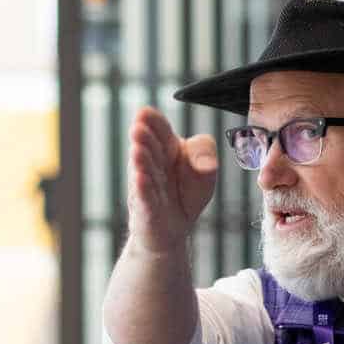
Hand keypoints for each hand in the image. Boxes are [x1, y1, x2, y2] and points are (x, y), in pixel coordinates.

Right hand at [126, 107, 218, 254]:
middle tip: (138, 128)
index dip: (152, 120)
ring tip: (137, 149)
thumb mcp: (204, 170)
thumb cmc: (185, 194)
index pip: (159, 129)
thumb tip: (206, 162)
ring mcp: (147, 186)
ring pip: (144, 171)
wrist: (172, 230)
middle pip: (149, 148)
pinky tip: (140, 179)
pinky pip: (145, 197)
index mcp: (167, 147)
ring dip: (140, 160)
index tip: (144, 113)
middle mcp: (153, 163)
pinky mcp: (147, 209)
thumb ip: (206, 155)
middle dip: (144, 138)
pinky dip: (142, 188)